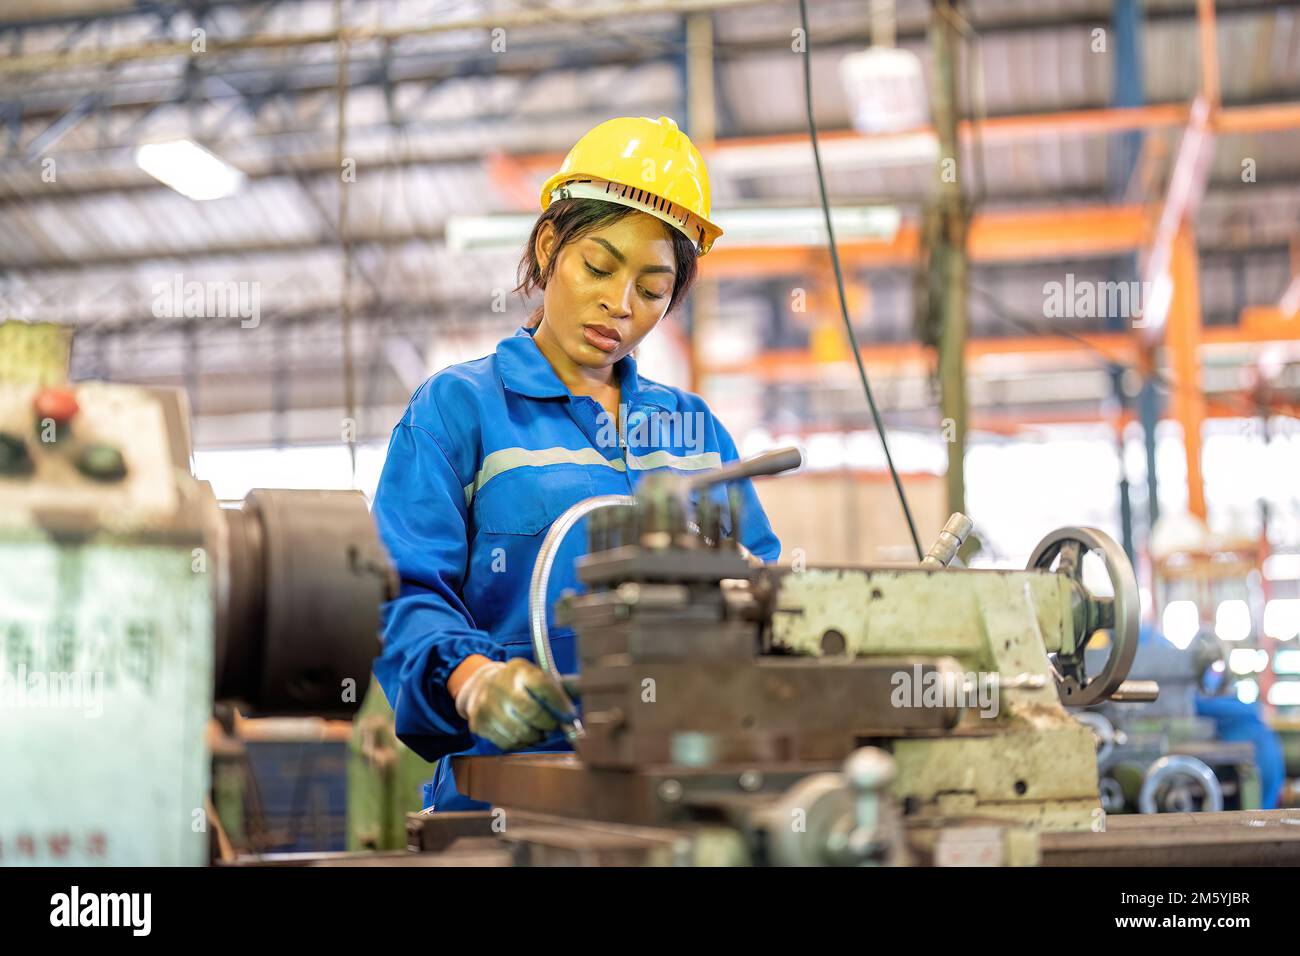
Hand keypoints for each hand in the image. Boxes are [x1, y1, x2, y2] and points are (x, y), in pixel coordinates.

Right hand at [454, 658, 575, 750]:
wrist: (481, 687)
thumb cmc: (519, 684)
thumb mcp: (538, 677)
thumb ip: (562, 686)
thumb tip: (589, 686)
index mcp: (520, 670)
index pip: (544, 686)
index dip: (560, 704)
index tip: (570, 715)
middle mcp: (500, 685)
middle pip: (533, 713)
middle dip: (548, 724)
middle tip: (552, 725)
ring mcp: (487, 705)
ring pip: (521, 732)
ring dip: (535, 736)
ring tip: (537, 730)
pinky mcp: (479, 723)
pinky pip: (508, 743)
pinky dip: (520, 743)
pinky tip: (522, 734)